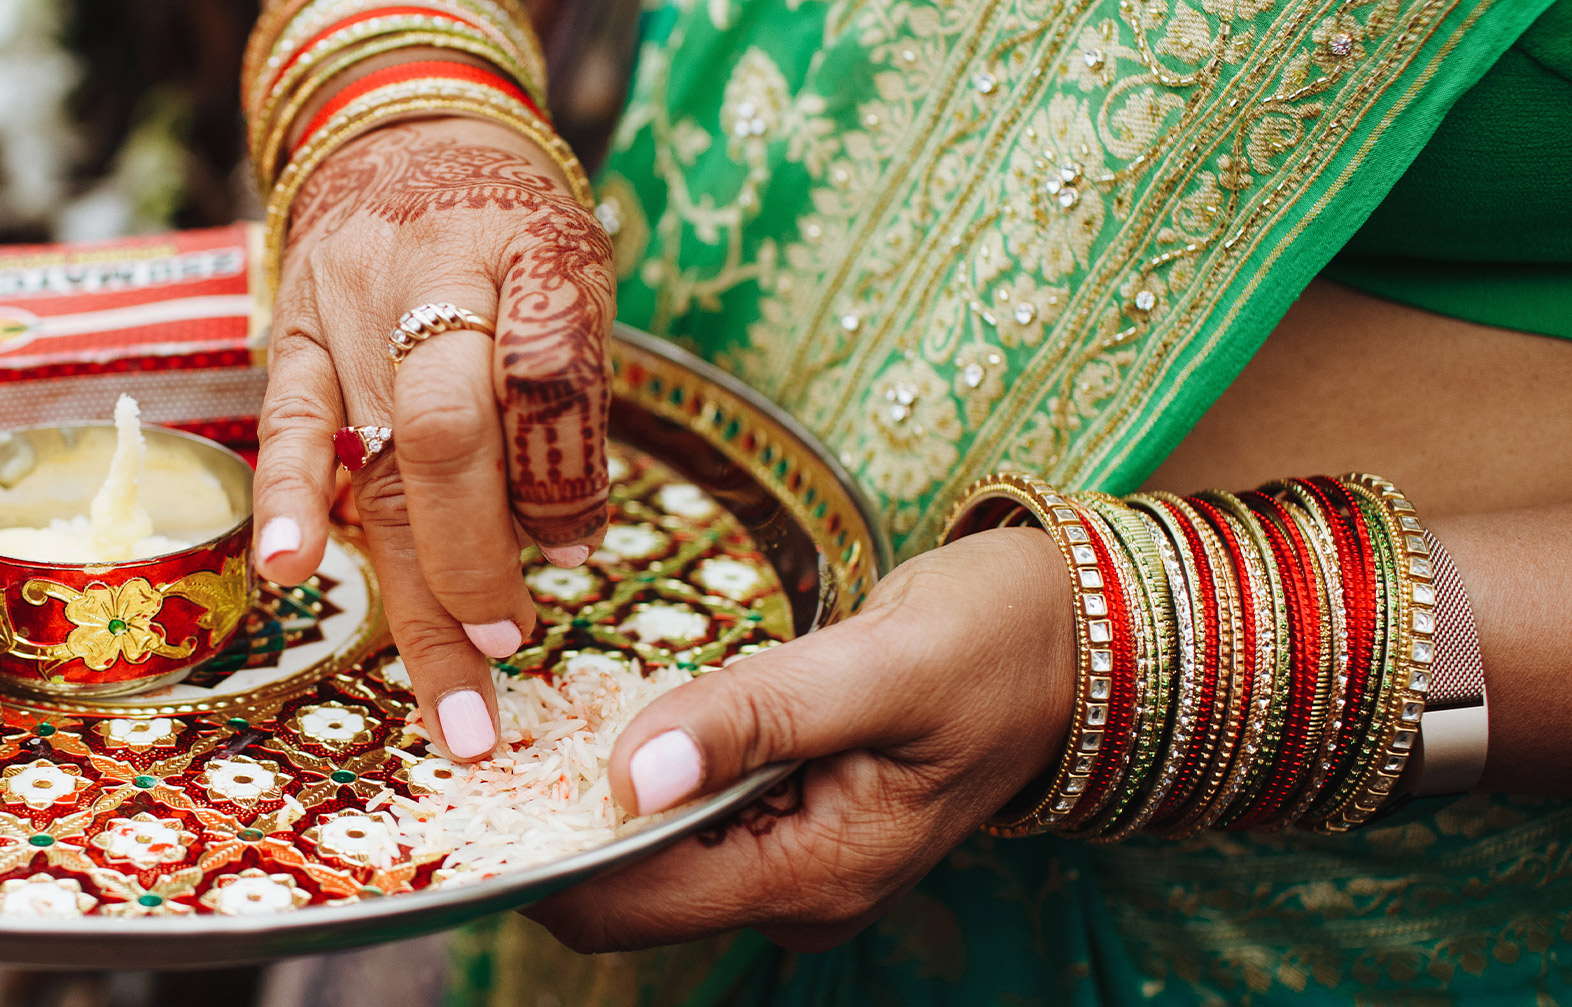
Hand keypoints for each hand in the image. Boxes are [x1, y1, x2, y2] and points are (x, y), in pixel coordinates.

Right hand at [254, 115, 613, 759]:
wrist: (401, 134)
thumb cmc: (508, 230)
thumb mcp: (576, 274)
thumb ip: (573, 395)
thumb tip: (561, 542)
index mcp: (534, 253)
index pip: (552, 375)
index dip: (566, 478)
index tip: (572, 551)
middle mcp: (435, 280)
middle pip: (454, 432)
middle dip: (484, 560)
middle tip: (511, 647)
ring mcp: (352, 311)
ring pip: (384, 459)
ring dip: (420, 588)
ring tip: (455, 700)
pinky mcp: (293, 334)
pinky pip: (290, 425)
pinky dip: (291, 501)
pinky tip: (292, 573)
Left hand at [524, 528, 1074, 951]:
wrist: (1085, 641)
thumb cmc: (998, 641)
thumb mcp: (880, 663)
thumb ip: (756, 717)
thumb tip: (632, 773)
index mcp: (814, 875)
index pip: (622, 907)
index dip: (541, 853)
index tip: (486, 776)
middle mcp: (796, 895)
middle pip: (620, 892)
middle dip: (558, 823)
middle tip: (510, 726)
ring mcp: (795, 868)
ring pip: (647, 857)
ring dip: (596, 795)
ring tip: (557, 711)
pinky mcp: (793, 828)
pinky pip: (685, 822)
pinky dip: (644, 776)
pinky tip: (623, 713)